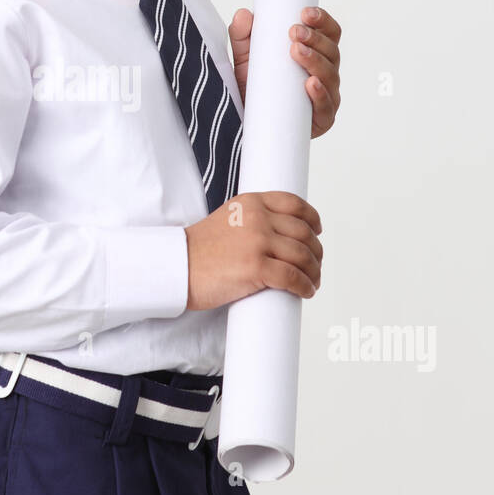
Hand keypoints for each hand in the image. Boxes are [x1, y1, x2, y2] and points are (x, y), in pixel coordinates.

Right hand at [184, 191, 322, 310]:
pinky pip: (293, 277)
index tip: (316, 231)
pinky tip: (305, 291)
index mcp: (251, 203)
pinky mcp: (255, 268)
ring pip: (302, 256)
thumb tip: (281, 239)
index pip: (294, 204)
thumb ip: (252, 221)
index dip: (311, 219)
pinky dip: (304, 286)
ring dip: (313, 272)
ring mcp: (257, 242)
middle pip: (303, 233)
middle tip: (314, 266)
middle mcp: (257, 218)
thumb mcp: (228, 220)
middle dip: (315, 252)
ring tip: (312, 282)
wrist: (176, 267)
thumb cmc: (199, 251)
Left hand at [228, 5, 341, 138]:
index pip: (328, 33)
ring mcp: (326, 97)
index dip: (322, 20)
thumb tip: (243, 15)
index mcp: (315, 54)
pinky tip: (310, 84)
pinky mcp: (320, 120)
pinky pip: (326, 107)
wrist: (247, 125)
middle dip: (315, 38)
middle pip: (332, 50)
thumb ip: (242, 36)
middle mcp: (325, 73)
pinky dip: (320, 94)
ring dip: (315, 60)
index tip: (304, 13)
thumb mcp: (244, 60)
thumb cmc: (255, 90)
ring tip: (295, 52)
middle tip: (293, 32)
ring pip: (330, 75)